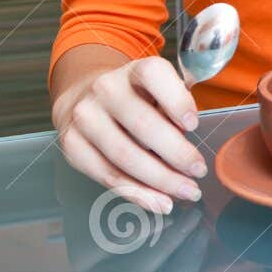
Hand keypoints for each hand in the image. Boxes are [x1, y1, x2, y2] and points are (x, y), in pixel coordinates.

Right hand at [52, 56, 206, 214]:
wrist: (84, 99)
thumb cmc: (135, 97)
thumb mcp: (158, 89)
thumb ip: (175, 103)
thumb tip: (186, 130)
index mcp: (134, 70)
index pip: (154, 75)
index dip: (176, 100)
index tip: (194, 124)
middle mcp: (106, 89)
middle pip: (143, 125)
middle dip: (176, 153)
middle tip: (198, 171)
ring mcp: (85, 117)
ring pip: (125, 156)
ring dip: (160, 180)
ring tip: (186, 191)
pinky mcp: (73, 145)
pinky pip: (108, 176)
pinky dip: (137, 193)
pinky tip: (159, 201)